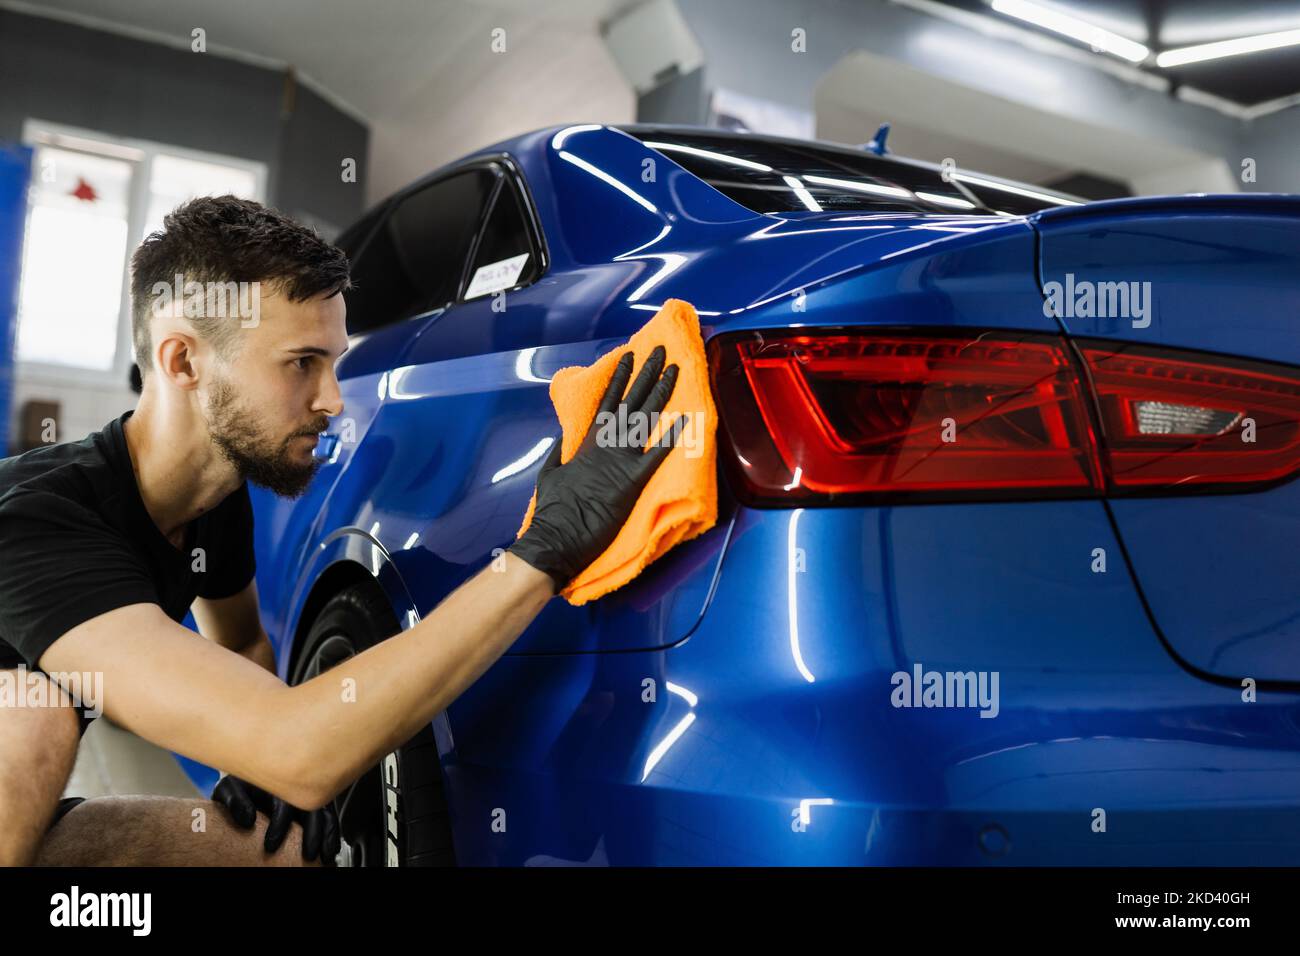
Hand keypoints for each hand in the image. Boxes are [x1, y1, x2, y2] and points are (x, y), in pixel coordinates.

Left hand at [212, 774, 340, 865]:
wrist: (247, 781)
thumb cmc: (239, 787)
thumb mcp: (229, 789)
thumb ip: (235, 801)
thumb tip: (248, 819)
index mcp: (275, 779)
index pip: (284, 800)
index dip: (280, 823)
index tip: (270, 845)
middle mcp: (295, 787)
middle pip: (312, 807)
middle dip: (313, 833)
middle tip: (308, 854)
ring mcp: (306, 795)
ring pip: (325, 813)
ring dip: (328, 835)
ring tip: (325, 856)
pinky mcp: (315, 805)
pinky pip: (329, 818)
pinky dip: (332, 834)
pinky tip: (331, 850)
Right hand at [509, 345, 685, 591]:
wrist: (556, 538)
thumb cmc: (552, 510)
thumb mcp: (550, 473)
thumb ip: (560, 452)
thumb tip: (563, 438)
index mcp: (588, 443)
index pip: (607, 402)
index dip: (619, 378)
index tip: (629, 356)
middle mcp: (607, 445)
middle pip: (632, 402)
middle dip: (647, 374)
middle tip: (662, 351)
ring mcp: (619, 462)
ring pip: (645, 419)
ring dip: (661, 393)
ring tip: (675, 370)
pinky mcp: (631, 483)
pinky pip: (656, 456)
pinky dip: (671, 437)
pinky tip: (686, 419)